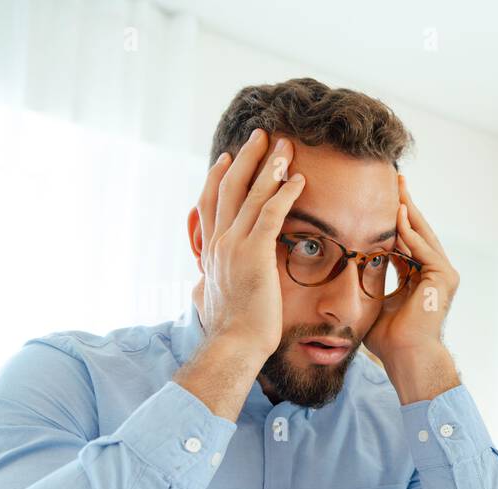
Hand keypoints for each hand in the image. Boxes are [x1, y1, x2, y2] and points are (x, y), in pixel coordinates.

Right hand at [195, 128, 305, 360]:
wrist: (234, 345)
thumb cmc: (230, 332)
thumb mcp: (210, 301)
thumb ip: (206, 287)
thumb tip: (199, 289)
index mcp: (211, 251)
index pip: (210, 203)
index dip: (219, 177)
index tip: (228, 157)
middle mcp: (219, 242)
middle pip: (229, 187)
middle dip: (246, 158)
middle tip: (260, 135)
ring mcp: (234, 245)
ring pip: (251, 194)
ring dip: (269, 166)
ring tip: (285, 146)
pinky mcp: (254, 253)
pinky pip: (271, 213)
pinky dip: (284, 193)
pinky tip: (298, 179)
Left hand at [365, 175, 459, 362]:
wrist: (405, 356)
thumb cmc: (388, 339)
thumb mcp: (376, 301)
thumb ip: (372, 280)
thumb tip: (349, 267)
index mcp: (421, 279)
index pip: (408, 242)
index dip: (396, 221)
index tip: (383, 200)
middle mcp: (436, 275)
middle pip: (419, 232)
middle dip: (406, 206)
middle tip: (395, 179)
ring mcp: (443, 276)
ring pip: (423, 235)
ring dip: (409, 210)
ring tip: (398, 187)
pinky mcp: (444, 278)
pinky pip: (425, 248)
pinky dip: (411, 232)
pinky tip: (398, 214)